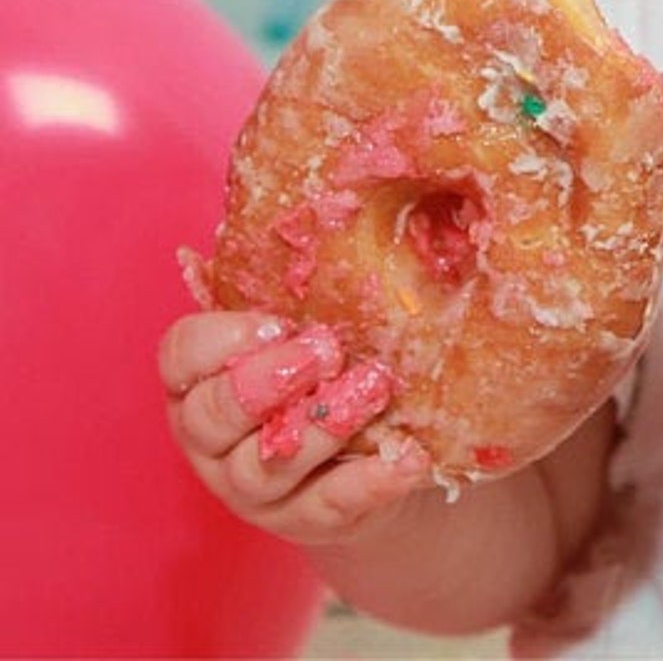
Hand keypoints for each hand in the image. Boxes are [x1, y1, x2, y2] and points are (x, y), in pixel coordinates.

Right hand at [159, 311, 429, 545]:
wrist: (373, 450)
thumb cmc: (328, 368)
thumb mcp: (306, 326)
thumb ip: (304, 292)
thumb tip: (343, 216)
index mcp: (202, 380)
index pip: (180, 356)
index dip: (219, 339)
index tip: (275, 320)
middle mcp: (214, 440)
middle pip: (212, 416)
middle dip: (266, 380)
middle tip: (326, 350)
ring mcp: (253, 488)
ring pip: (265, 466)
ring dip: (321, 426)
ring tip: (374, 389)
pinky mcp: (305, 520)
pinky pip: (328, 506)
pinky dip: (369, 482)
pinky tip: (408, 457)